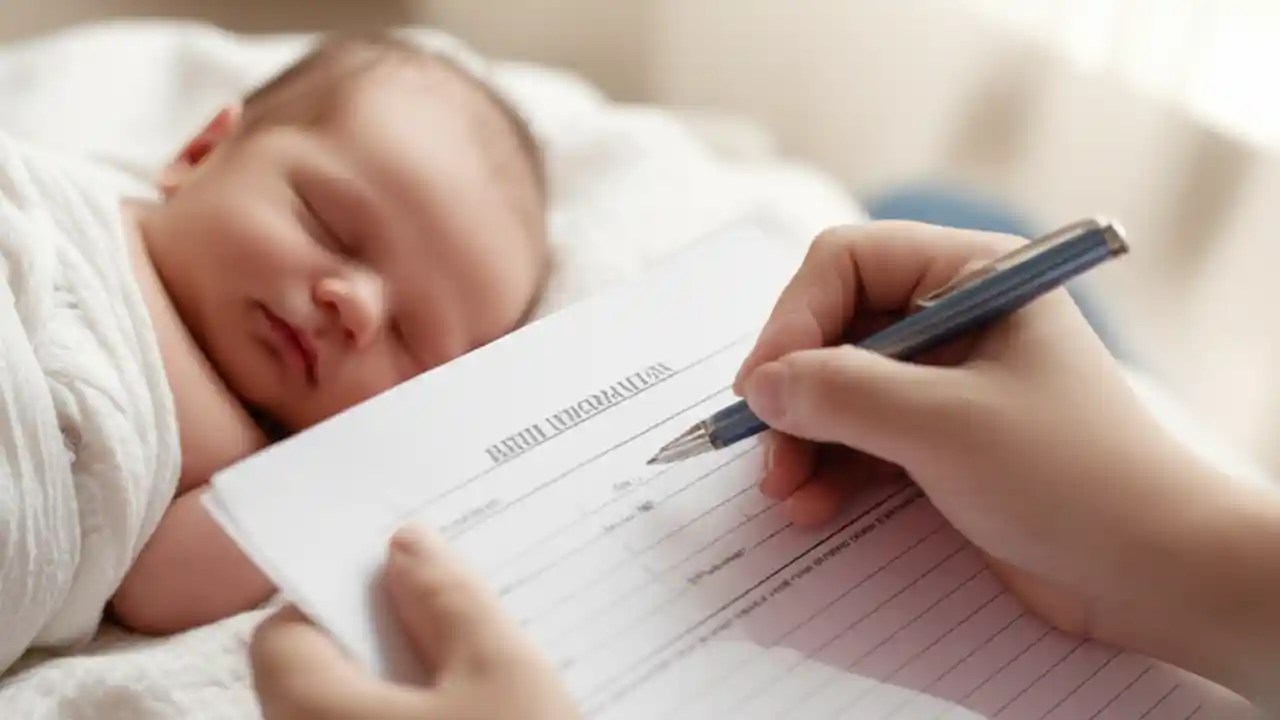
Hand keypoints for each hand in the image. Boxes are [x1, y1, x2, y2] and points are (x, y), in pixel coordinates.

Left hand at [250, 525, 578, 719]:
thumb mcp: (501, 673)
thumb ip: (450, 601)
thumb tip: (405, 545)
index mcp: (312, 709)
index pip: (284, 630)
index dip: (339, 595)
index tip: (404, 579)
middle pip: (323, 672)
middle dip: (389, 635)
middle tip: (459, 615)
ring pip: (362, 708)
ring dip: (415, 683)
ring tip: (487, 668)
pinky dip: (430, 716)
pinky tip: (490, 711)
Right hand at [733, 221, 1279, 707]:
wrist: (1150, 572)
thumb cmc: (1072, 478)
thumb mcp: (945, 426)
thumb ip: (843, 394)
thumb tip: (761, 387)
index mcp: (973, 274)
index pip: (849, 262)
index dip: (795, 319)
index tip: (763, 388)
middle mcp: (955, 315)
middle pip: (835, 328)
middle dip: (794, 391)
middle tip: (766, 453)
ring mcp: (945, 380)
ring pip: (839, 388)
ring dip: (802, 437)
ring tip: (786, 491)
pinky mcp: (939, 439)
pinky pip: (859, 436)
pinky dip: (828, 467)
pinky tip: (813, 505)